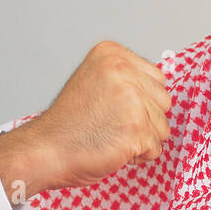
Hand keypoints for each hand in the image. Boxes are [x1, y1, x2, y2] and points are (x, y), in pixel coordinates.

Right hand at [0, 41, 171, 199]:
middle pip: (164, 102)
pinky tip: (113, 148)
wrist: (46, 150)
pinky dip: (137, 155)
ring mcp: (130, 98)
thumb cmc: (69, 124)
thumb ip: (128, 79)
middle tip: (110, 124)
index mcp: (112, 53)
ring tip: (111, 135)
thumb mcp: (96, 81)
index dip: (140, 101)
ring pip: (163, 127)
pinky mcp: (136, 127)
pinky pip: (155, 148)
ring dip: (141, 139)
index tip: (111, 107)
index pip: (157, 79)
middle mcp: (122, 70)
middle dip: (144, 120)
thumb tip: (159, 90)